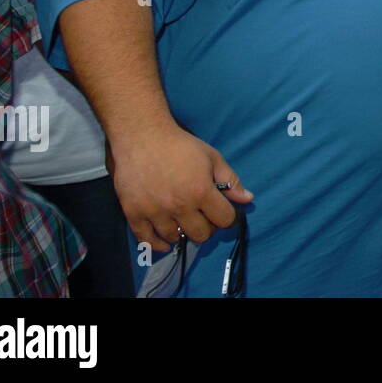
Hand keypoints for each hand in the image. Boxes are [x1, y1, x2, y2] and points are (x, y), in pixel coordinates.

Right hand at [107, 125, 252, 251]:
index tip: (222, 211)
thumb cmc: (181, 146)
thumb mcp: (212, 158)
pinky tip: (165, 241)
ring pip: (175, 238)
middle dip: (206, 227)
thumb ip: (230, 180)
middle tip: (202, 216)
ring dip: (182, 232)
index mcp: (201, 191)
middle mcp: (179, 206)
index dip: (227, 216)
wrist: (143, 137)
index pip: (224, 220)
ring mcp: (155, 212)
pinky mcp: (133, 213)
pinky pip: (146, 240)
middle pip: (201, 234)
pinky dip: (157, 244)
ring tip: (183, 221)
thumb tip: (247, 199)